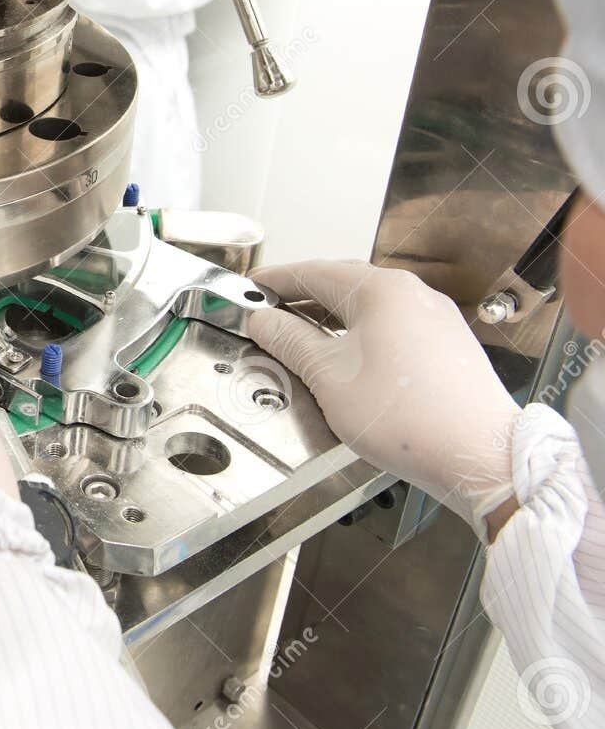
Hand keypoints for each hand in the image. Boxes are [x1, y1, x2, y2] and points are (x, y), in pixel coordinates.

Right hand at [245, 260, 520, 541]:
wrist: (480, 455)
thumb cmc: (408, 417)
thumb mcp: (328, 377)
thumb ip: (291, 341)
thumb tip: (264, 320)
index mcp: (383, 290)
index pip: (313, 272)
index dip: (275, 280)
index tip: (249, 286)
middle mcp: (414, 294)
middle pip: (344, 286)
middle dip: (301, 299)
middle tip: (267, 312)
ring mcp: (435, 319)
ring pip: (370, 308)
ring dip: (330, 319)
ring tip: (299, 338)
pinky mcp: (446, 346)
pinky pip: (392, 327)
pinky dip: (359, 335)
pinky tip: (345, 359)